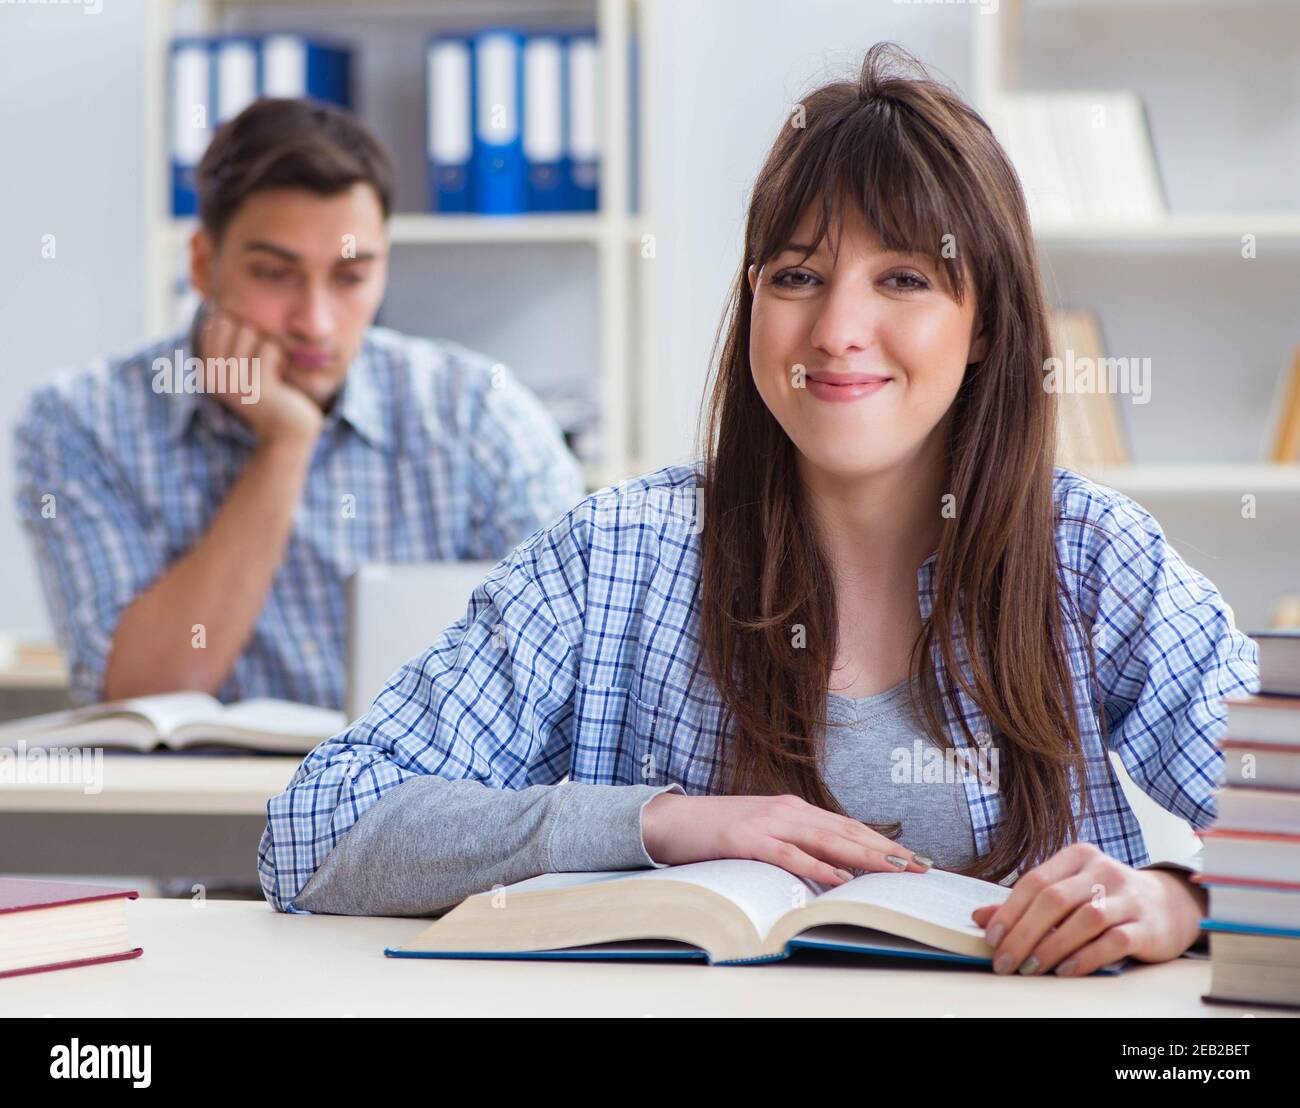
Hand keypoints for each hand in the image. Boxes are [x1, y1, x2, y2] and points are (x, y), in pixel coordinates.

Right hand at [199, 305, 322, 445]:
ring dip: (268, 344)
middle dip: (253, 332)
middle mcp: (214, 376)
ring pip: (251, 331)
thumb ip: (230, 342)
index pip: (213, 323)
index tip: (250, 351)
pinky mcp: (257, 388)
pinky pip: (270, 348)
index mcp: (206, 370)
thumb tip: (218, 306)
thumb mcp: (243, 367)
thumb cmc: (270, 392)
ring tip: (271, 368)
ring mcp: (234, 383)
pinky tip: (280, 375)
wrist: (288, 429)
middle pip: (231, 322)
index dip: (238, 326)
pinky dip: (280, 355)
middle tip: (263, 359)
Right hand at [641, 792, 932, 885]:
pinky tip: (839, 876)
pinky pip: (790, 854)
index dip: (883, 841)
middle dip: (887, 849)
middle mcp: (788, 809)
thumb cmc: (718, 832)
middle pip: (847, 831)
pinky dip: (817, 865)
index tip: (914, 857)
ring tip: (896, 868)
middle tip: (921, 866)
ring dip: (865, 856)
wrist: (672, 820)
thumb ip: (794, 844)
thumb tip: (830, 867)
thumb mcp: (763, 833)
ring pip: (827, 839)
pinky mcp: (748, 838)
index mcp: (794, 808)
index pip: (848, 826)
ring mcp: (769, 822)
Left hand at [970, 842, 1203, 976]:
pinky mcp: (1147, 926)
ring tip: (1030, 968)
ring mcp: (1127, 897)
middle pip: (1054, 900)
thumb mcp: (1068, 892)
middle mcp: (1103, 870)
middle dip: (1023, 933)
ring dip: (1051, 947)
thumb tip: (980, 917)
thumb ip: (1026, 905)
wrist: (1170, 905)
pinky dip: (1085, 957)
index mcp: (1078, 856)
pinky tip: (1065, 971)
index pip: (1035, 881)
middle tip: (1004, 962)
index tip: (991, 938)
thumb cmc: (1106, 899)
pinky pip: (1113, 941)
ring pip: (1083, 919)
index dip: (1009, 911)